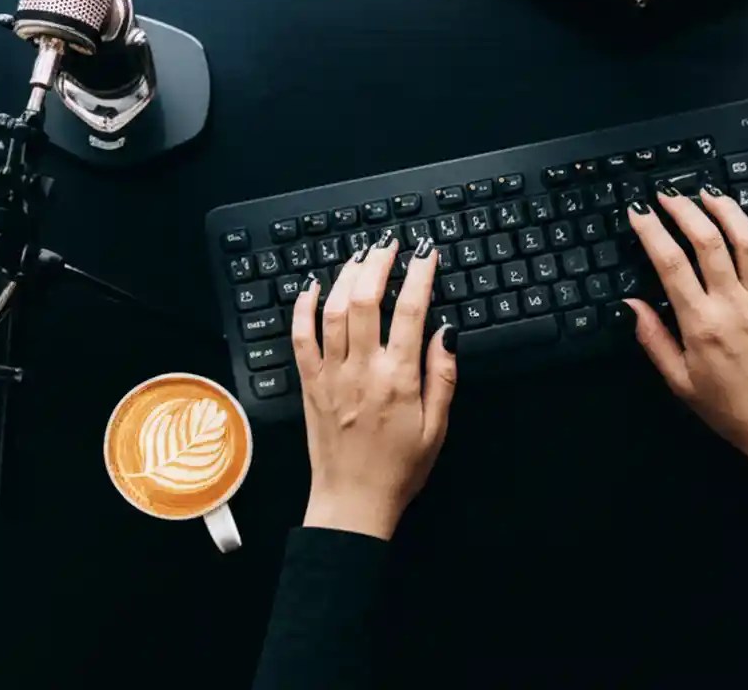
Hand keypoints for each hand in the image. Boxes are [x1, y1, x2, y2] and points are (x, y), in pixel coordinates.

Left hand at [290, 233, 456, 538]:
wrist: (352, 504)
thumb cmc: (399, 470)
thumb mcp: (437, 427)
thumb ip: (443, 376)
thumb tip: (447, 332)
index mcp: (399, 379)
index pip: (412, 311)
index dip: (420, 275)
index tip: (426, 253)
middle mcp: (362, 370)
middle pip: (366, 300)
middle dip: (378, 263)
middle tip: (389, 244)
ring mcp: (331, 375)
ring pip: (333, 311)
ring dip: (345, 276)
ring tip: (360, 257)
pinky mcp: (309, 385)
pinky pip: (300, 337)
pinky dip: (304, 307)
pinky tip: (312, 286)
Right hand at [624, 188, 747, 479]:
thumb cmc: (727, 408)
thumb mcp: (678, 381)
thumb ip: (653, 338)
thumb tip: (631, 304)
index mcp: (700, 324)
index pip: (670, 263)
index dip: (651, 231)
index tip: (639, 213)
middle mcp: (732, 305)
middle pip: (707, 242)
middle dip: (684, 210)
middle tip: (669, 194)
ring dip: (728, 211)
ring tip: (710, 194)